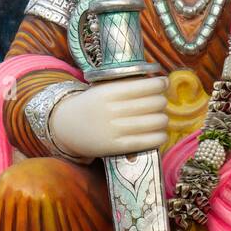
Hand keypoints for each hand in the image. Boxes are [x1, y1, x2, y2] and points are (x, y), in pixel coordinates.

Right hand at [49, 75, 168, 158]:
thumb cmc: (90, 105)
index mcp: (108, 92)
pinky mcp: (116, 147)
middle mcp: (112, 110)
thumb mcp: (102, 89)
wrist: (66, 127)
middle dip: (162, 101)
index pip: (144, 86)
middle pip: (153, 103)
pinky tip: (161, 133)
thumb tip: (158, 84)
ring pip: (155, 122)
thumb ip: (125, 86)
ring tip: (161, 118)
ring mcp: (114, 130)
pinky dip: (160, 137)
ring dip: (163, 119)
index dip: (160, 84)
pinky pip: (147, 141)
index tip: (164, 83)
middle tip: (161, 102)